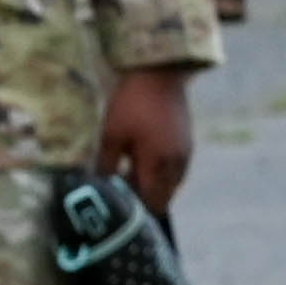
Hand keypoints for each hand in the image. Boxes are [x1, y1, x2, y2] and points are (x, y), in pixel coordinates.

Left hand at [98, 64, 197, 208]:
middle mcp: (178, 164)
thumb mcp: (111, 135)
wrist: (159, 74)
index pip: (151, 203)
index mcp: (159, 164)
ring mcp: (185, 154)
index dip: (135, 210)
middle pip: (163, 198)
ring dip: (153, 187)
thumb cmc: (132, 104)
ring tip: (129, 175)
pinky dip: (161, 174)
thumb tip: (98, 189)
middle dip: (144, 200)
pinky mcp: (187, 144)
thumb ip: (106, 166)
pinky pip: (175, 171)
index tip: (118, 208)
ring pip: (170, 186)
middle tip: (121, 192)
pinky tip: (143, 163)